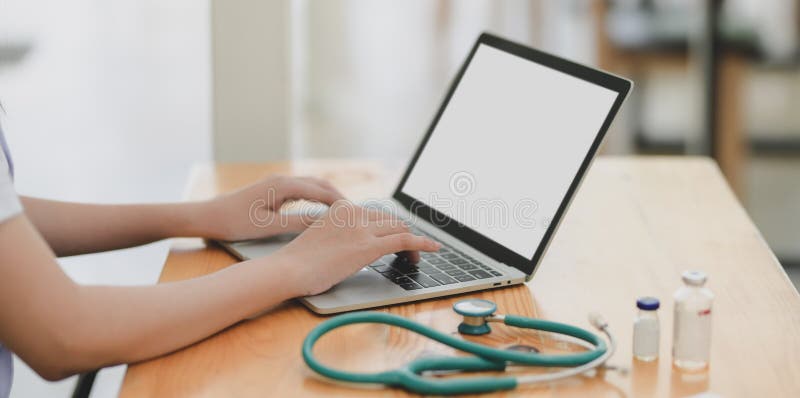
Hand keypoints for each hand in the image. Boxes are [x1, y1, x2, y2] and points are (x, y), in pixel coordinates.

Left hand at [201, 176, 344, 240]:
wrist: (208, 216)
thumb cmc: (234, 222)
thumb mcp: (268, 226)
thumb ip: (297, 223)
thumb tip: (323, 223)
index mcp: (282, 185)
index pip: (320, 190)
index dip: (339, 202)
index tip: (355, 213)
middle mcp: (282, 180)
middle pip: (319, 183)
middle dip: (338, 196)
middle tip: (355, 212)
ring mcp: (277, 183)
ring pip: (311, 185)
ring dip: (328, 196)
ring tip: (343, 211)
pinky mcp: (273, 190)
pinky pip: (301, 190)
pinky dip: (316, 198)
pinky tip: (321, 209)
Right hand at [273, 201, 441, 295]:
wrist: (288, 270)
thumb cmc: (299, 263)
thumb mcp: (321, 238)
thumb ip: (340, 235)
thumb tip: (355, 246)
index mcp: (341, 208)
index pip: (375, 215)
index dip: (390, 228)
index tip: (397, 238)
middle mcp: (353, 212)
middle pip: (390, 220)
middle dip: (403, 234)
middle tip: (410, 250)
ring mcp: (362, 228)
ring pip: (399, 229)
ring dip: (413, 242)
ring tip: (419, 256)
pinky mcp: (368, 245)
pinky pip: (405, 240)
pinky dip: (423, 243)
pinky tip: (434, 249)